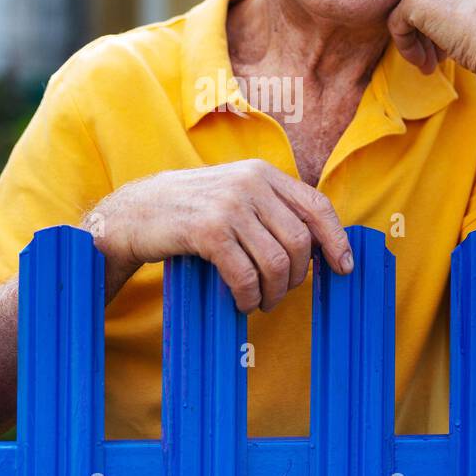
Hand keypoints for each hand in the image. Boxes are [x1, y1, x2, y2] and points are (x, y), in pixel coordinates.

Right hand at [84, 159, 352, 311]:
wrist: (131, 213)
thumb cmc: (187, 211)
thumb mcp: (232, 194)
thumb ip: (269, 208)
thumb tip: (315, 243)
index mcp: (261, 173)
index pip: (316, 206)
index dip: (335, 240)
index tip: (344, 267)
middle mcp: (249, 183)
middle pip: (299, 241)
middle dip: (297, 277)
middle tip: (280, 294)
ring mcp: (228, 205)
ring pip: (276, 261)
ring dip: (273, 292)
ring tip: (260, 302)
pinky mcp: (207, 231)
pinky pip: (245, 274)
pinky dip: (248, 296)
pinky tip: (241, 302)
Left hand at [388, 0, 475, 80]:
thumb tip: (448, 0)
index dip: (448, 1)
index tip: (459, 25)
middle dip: (432, 19)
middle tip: (442, 49)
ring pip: (409, 6)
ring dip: (421, 36)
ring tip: (434, 61)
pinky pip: (397, 24)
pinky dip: (406, 46)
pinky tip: (424, 64)